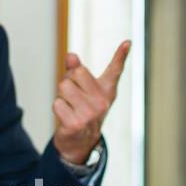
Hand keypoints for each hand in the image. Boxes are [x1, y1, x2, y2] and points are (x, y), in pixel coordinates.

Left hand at [52, 40, 130, 163]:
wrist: (81, 143)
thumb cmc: (82, 111)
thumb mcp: (83, 91)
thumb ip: (76, 71)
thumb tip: (71, 55)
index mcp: (106, 91)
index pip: (114, 71)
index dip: (121, 55)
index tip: (127, 42)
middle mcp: (101, 102)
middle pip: (75, 73)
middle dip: (69, 81)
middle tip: (74, 97)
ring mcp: (89, 114)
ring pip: (64, 87)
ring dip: (61, 96)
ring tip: (70, 107)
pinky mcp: (76, 124)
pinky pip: (57, 103)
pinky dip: (58, 108)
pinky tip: (66, 118)